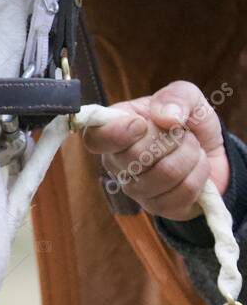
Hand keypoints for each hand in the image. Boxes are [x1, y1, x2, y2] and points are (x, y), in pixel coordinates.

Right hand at [82, 81, 228, 220]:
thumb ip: (176, 96)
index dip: (116, 134)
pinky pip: (183, 192)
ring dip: (190, 154)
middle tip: (181, 131)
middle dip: (172, 138)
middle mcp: (117, 162)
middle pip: (136, 156)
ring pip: (165, 173)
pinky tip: (195, 167)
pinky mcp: (158, 207)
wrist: (209, 151)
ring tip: (191, 148)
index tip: (141, 123)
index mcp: (114, 129)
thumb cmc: (187, 121)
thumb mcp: (186, 96)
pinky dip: (199, 174)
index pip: (95, 138)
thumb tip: (166, 117)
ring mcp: (135, 189)